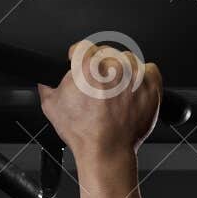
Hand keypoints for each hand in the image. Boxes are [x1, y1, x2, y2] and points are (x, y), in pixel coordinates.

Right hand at [38, 39, 160, 160]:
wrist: (106, 151)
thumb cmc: (83, 133)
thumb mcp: (51, 107)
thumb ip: (47, 86)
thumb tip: (45, 79)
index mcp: (88, 67)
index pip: (83, 46)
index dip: (77, 56)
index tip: (79, 63)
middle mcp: (113, 66)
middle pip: (106, 52)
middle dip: (99, 66)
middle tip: (96, 86)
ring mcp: (135, 75)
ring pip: (127, 59)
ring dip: (120, 70)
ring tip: (113, 92)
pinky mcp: (151, 85)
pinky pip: (148, 69)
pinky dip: (140, 77)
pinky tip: (129, 92)